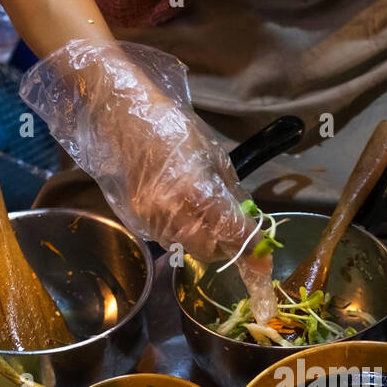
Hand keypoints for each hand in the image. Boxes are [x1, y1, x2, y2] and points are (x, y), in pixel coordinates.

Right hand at [21, 39, 276, 316]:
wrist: (122, 120)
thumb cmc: (173, 130)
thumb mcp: (213, 156)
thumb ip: (231, 194)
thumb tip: (247, 222)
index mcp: (197, 191)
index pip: (231, 232)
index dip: (250, 250)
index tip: (263, 266)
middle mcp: (173, 212)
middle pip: (208, 251)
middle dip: (223, 246)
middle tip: (229, 230)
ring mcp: (151, 220)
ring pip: (186, 247)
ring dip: (201, 239)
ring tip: (201, 213)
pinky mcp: (136, 221)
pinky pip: (167, 237)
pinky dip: (180, 231)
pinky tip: (178, 207)